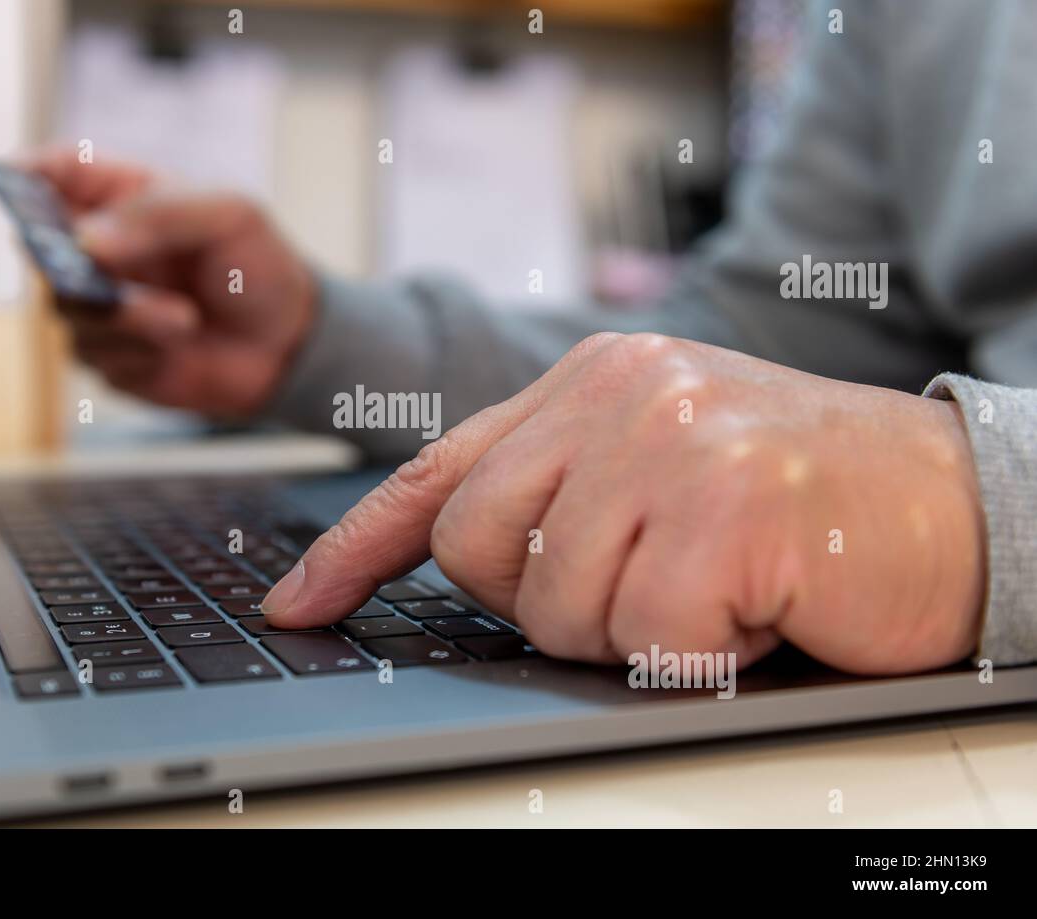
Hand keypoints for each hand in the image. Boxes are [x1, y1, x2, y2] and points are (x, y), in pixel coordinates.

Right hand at [28, 149, 315, 416]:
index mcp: (119, 198)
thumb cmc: (257, 266)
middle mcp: (96, 251)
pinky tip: (180, 345)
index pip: (52, 172)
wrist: (288, 344)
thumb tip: (85, 242)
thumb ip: (158, 215)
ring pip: (65, 308)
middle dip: (65, 260)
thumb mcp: (228, 216)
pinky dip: (139, 350)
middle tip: (98, 264)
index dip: (22, 172)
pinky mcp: (109, 358)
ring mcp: (98, 306)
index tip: (10, 177)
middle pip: (37, 246)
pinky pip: (94, 354)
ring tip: (184, 319)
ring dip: (125, 316)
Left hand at [261, 333, 986, 673]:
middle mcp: (618, 394)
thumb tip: (453, 561)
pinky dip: (699, 651)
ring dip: (634, 630)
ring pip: (554, 604)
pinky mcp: (726, 503)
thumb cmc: (797, 504)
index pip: (436, 472)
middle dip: (544, 602)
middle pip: (475, 548)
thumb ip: (560, 494)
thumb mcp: (658, 472)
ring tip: (715, 588)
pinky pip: (645, 636)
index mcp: (588, 384)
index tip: (300, 604)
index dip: (356, 548)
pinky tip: (754, 607)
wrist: (952, 503)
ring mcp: (671, 439)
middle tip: (646, 587)